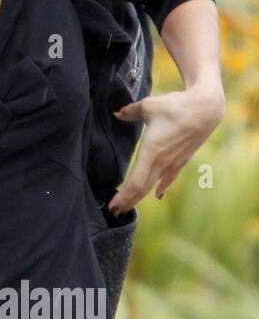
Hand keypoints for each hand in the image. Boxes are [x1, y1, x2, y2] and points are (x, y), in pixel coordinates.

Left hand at [107, 86, 225, 213]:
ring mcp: (173, 163)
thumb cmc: (176, 106)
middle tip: (114, 212)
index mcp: (151, 152)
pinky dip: (161, 187)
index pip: (135, 182)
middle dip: (127, 201)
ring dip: (139, 196)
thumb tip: (116, 113)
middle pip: (142, 188)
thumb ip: (130, 112)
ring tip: (128, 205)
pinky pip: (169, 178)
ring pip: (153, 185)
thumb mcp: (149, 106)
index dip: (123, 197)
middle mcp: (162, 162)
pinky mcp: (182, 160)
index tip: (112, 206)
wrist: (206, 110)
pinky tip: (158, 195)